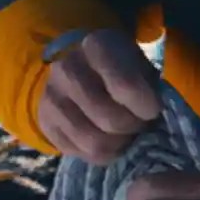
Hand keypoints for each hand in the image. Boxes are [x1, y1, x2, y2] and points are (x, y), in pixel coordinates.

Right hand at [37, 27, 160, 164]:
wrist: (83, 69)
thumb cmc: (123, 69)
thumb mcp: (142, 66)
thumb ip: (149, 88)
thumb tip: (149, 119)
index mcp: (97, 45)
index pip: (125, 87)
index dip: (146, 106)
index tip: (154, 109)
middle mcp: (67, 68)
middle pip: (109, 119)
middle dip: (133, 128)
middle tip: (140, 123)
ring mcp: (51, 95)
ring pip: (94, 143)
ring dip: (119, 145)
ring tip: (126, 134)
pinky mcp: (44, 121)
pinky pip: (80, 153)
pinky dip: (102, 154)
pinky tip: (109, 139)